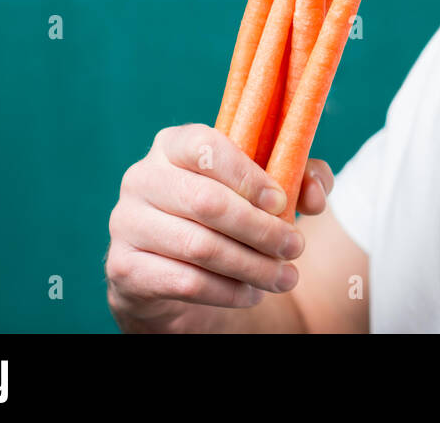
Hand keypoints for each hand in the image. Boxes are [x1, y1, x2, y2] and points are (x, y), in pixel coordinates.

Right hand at [105, 123, 334, 332]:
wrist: (172, 268)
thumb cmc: (226, 214)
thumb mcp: (264, 188)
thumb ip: (299, 178)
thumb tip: (315, 194)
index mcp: (173, 144)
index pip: (206, 148)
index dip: (248, 176)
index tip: (281, 202)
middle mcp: (142, 177)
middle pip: (207, 202)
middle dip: (261, 230)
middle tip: (295, 248)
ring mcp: (126, 222)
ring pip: (199, 246)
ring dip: (251, 266)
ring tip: (285, 278)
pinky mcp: (124, 266)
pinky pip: (184, 281)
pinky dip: (227, 291)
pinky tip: (252, 294)